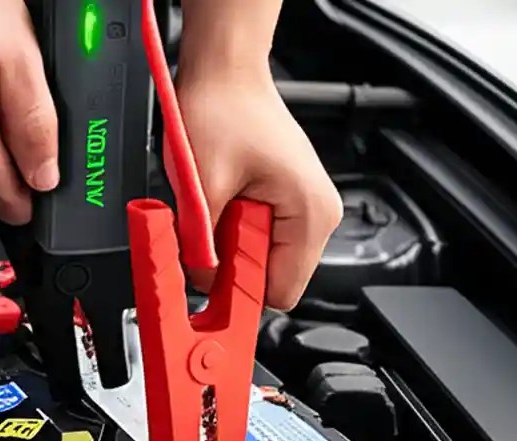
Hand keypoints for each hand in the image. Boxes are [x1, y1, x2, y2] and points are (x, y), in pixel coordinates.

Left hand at [173, 60, 342, 310]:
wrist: (225, 71)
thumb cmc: (223, 108)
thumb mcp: (202, 185)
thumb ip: (200, 245)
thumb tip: (199, 283)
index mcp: (311, 215)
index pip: (281, 294)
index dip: (239, 293)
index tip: (209, 278)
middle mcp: (318, 215)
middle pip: (271, 278)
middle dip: (232, 263)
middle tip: (207, 227)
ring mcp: (304, 207)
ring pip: (259, 258)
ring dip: (229, 243)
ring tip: (217, 202)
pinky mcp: (285, 201)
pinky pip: (255, 237)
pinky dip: (231, 228)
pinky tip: (222, 198)